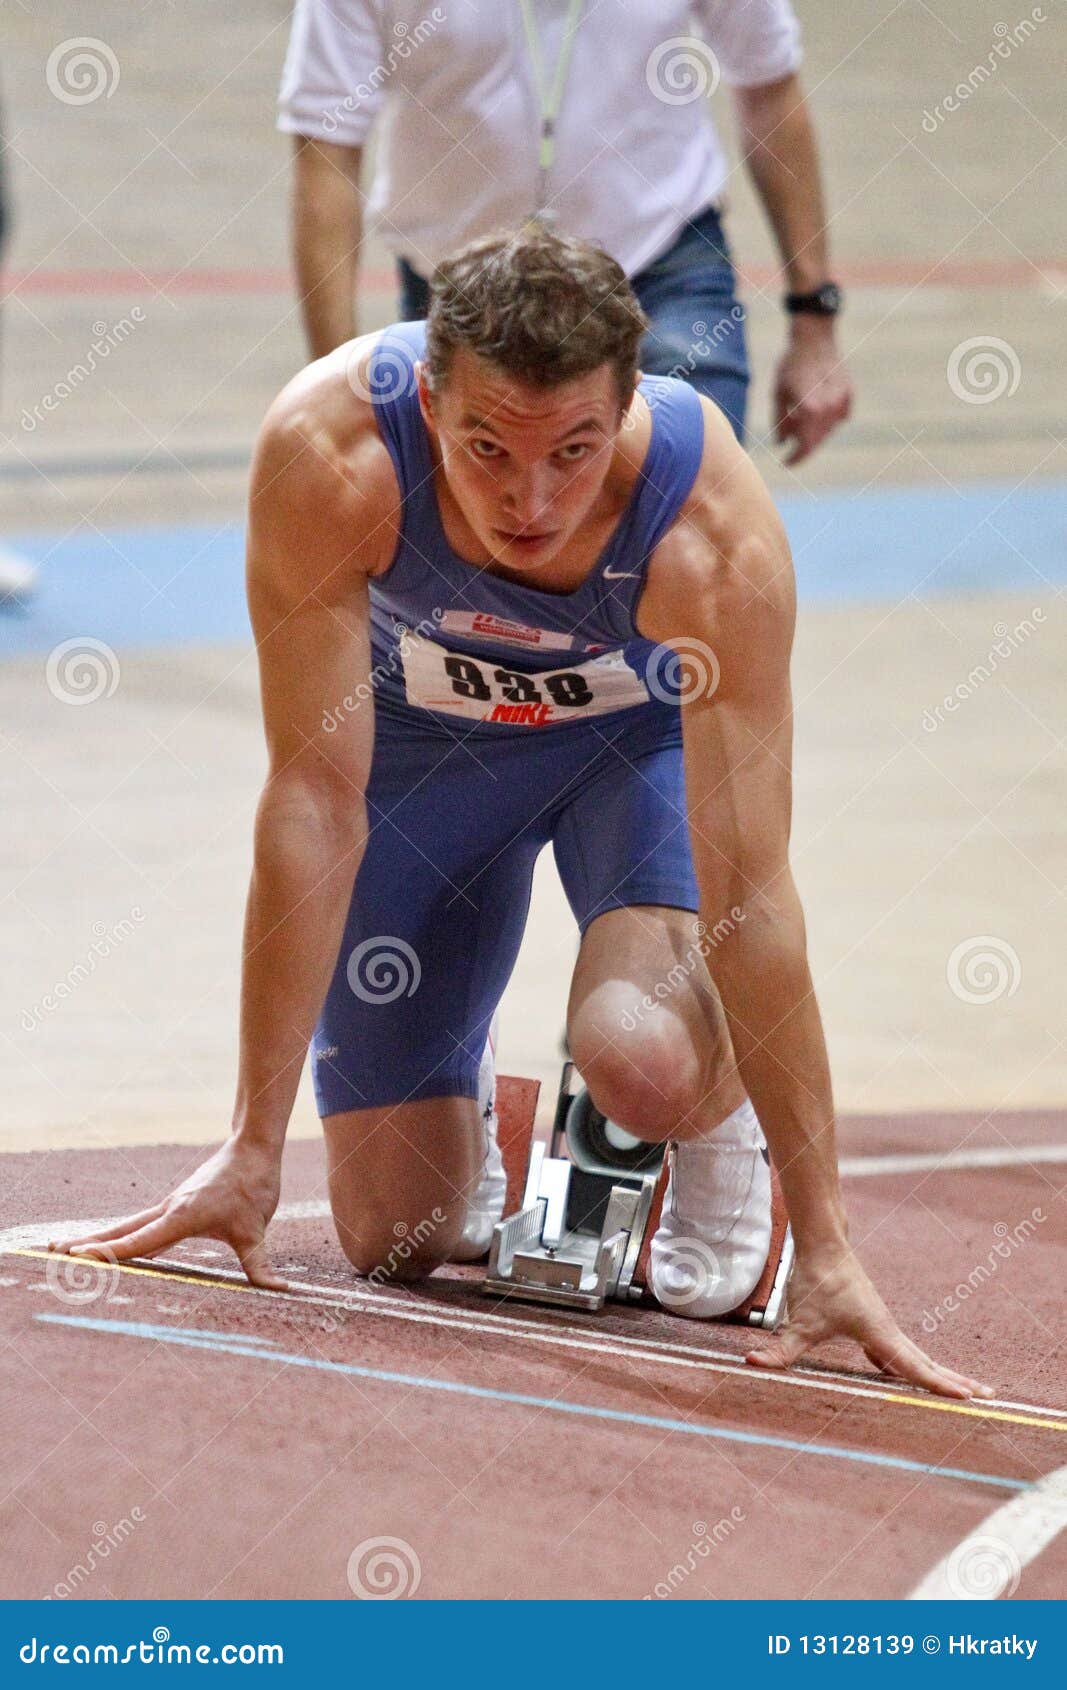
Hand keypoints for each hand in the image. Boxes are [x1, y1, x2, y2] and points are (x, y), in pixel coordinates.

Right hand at [47, 1138, 287, 1290]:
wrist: (254, 1148)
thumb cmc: (253, 1185)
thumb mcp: (257, 1230)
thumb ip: (260, 1265)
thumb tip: (280, 1293)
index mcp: (182, 1216)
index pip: (139, 1241)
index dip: (110, 1254)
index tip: (79, 1259)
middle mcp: (169, 1210)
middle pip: (121, 1231)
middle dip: (88, 1244)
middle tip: (54, 1252)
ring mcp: (171, 1206)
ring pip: (129, 1226)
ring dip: (101, 1239)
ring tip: (68, 1250)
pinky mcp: (177, 1205)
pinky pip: (144, 1224)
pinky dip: (124, 1235)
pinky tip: (115, 1247)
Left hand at [747, 1245, 993, 1398]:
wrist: (823, 1246)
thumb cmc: (816, 1281)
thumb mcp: (798, 1321)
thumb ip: (779, 1350)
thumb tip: (753, 1365)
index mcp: (879, 1333)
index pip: (914, 1367)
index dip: (940, 1385)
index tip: (968, 1398)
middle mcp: (887, 1330)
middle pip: (926, 1362)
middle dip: (955, 1381)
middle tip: (987, 1396)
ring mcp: (882, 1325)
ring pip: (915, 1355)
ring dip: (938, 1372)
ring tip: (963, 1389)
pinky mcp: (871, 1322)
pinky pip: (896, 1350)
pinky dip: (908, 1364)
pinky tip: (899, 1376)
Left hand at [773, 321, 852, 464]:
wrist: (814, 339)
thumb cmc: (790, 365)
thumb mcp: (778, 394)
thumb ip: (780, 422)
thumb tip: (782, 443)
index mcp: (810, 409)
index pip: (805, 446)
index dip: (795, 458)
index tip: (785, 462)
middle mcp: (829, 408)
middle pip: (817, 441)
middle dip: (803, 447)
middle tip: (791, 447)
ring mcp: (842, 402)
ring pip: (828, 431)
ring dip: (814, 434)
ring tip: (799, 424)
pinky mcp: (849, 395)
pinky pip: (838, 418)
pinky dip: (827, 420)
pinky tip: (816, 410)